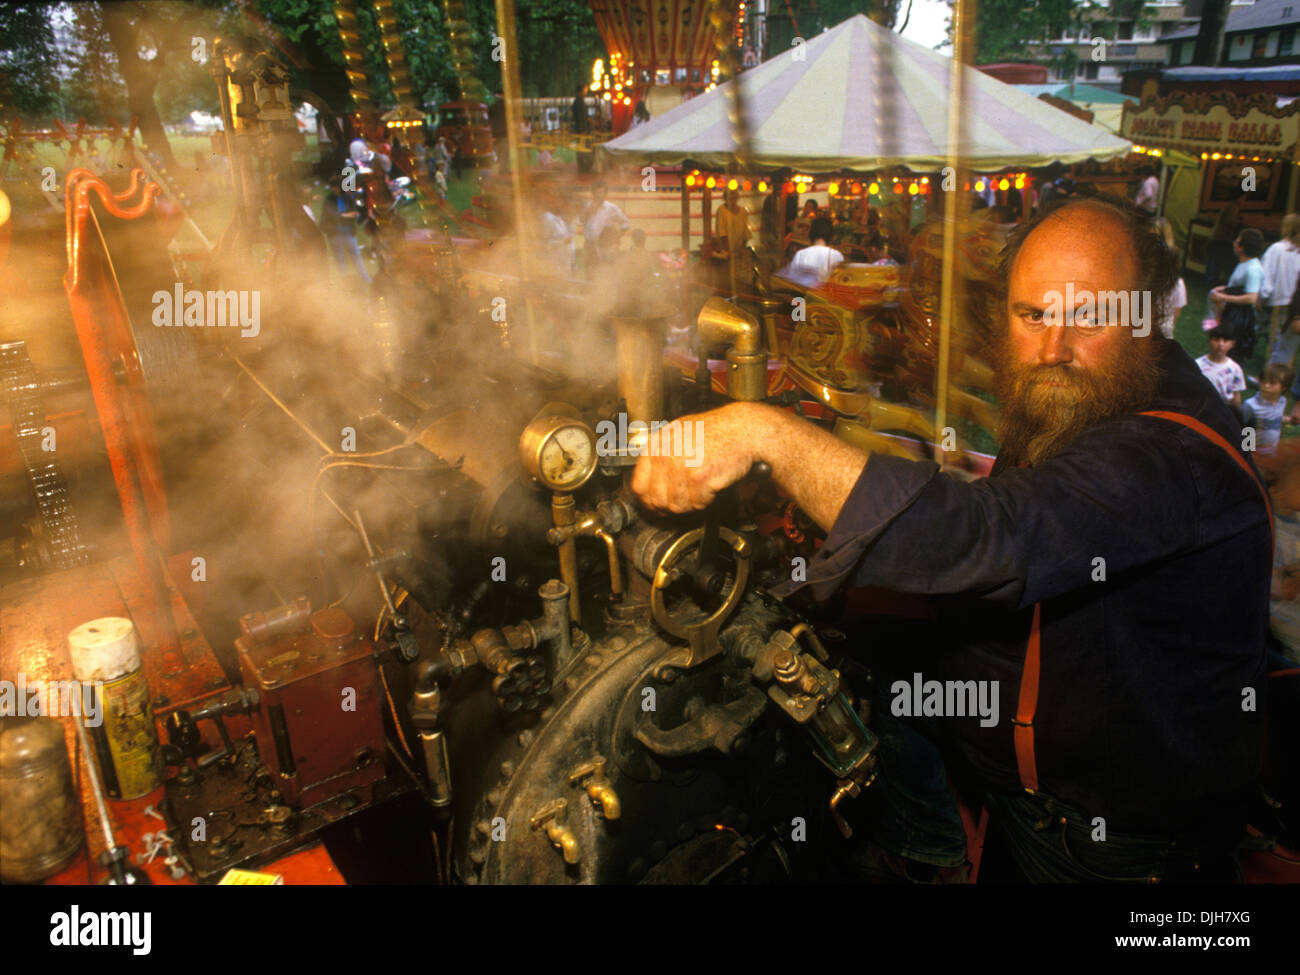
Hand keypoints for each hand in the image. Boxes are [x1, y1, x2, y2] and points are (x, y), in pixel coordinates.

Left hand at [631, 404, 757, 513]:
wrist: (742, 428)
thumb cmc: (715, 430)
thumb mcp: (679, 433)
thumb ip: (660, 456)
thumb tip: (649, 486)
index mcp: (657, 444)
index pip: (639, 486)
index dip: (648, 502)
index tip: (655, 507)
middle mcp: (666, 454)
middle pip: (658, 500)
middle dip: (671, 505)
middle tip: (684, 499)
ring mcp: (681, 465)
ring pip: (677, 505)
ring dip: (690, 502)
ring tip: (700, 487)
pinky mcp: (699, 476)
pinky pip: (697, 503)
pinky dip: (706, 499)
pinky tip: (711, 484)